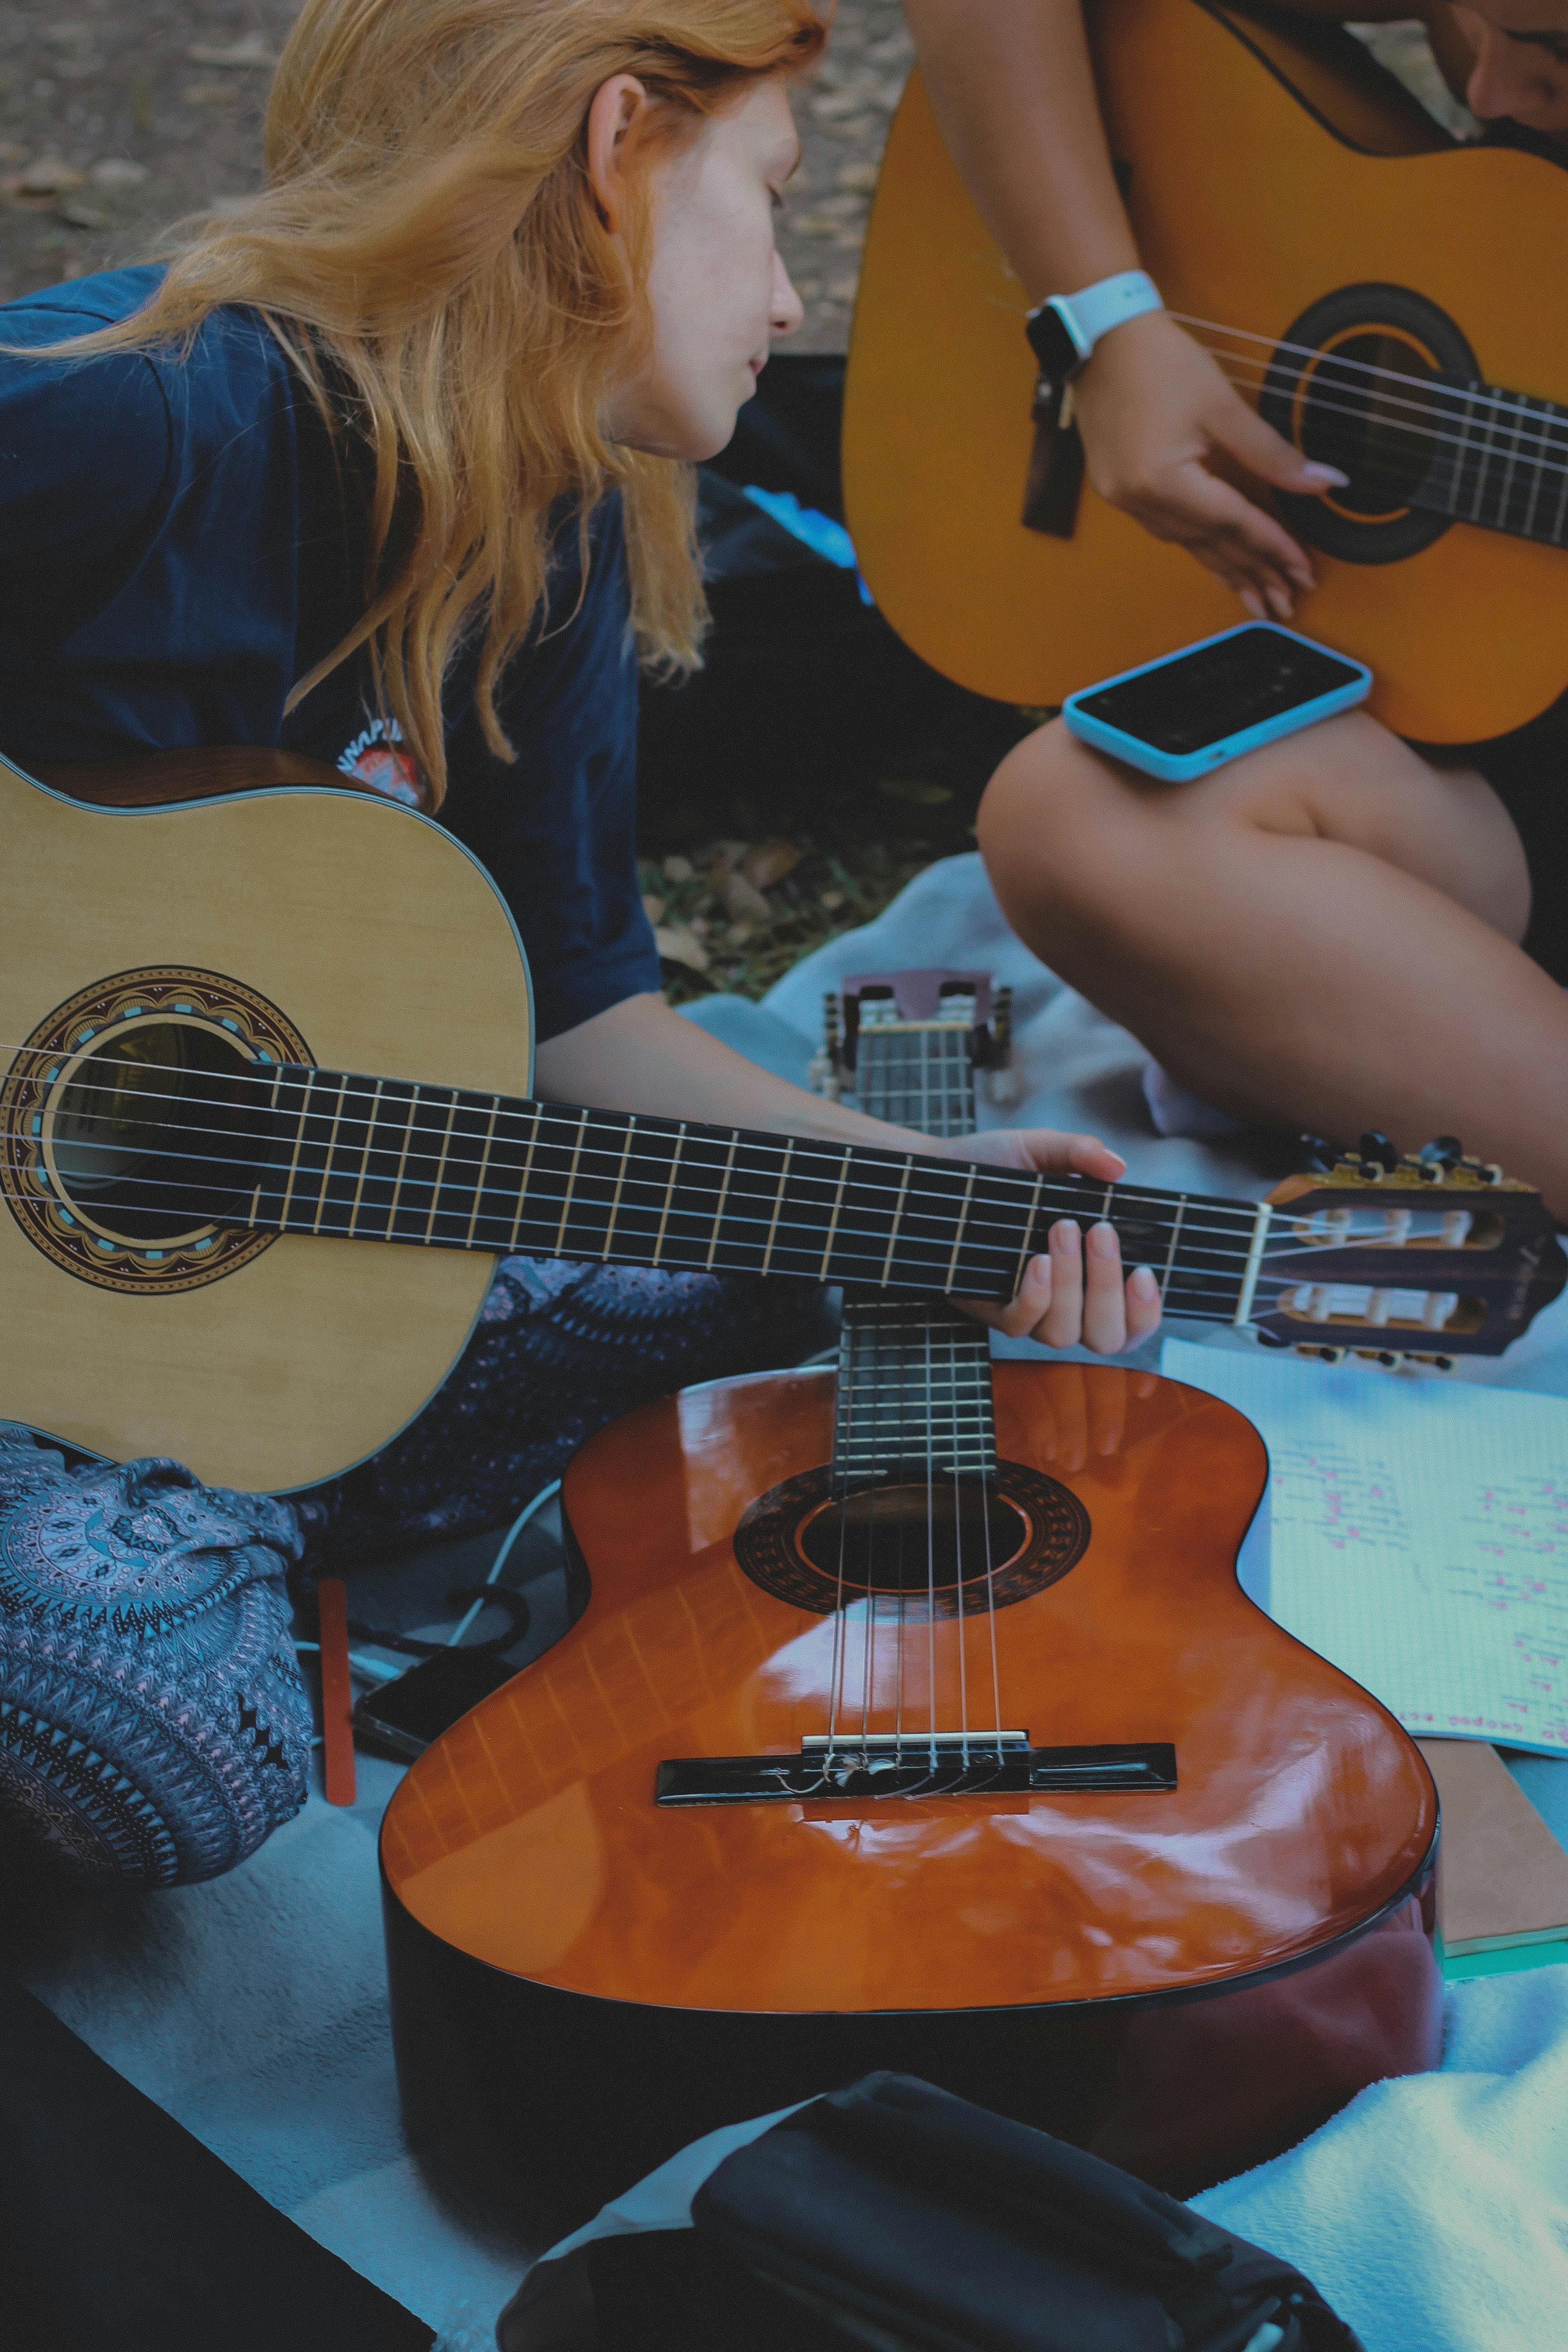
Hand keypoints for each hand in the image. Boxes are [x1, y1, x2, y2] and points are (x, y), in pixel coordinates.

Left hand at [942, 1127, 1161, 1355]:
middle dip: (1109, 1287)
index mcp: (1092, 1275)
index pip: (1134, 1321)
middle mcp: (1065, 1302)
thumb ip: (1080, 1153)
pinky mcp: (991, 1309)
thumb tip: (1118, 1168)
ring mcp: (1028, 1310)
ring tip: (1063, 1229)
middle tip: (1100, 1231)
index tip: (1144, 1271)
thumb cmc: (994, 1167)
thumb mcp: (1039, 1150)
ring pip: (1064, 1333)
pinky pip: (1022, 1324)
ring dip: (1072, 1283)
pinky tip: (1036, 1261)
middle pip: (1107, 1336)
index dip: (1147, 1310)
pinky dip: (1036, 1296)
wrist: (937, 1172)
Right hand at [1072, 311, 1346, 621]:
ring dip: (1226, 569)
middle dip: (1252, 573)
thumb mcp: (1224, 406)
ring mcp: (1124, 499)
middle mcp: (1139, 501)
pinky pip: (1167, 530)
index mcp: (1163, 481)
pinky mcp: (1118, 490)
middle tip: (1286, 602)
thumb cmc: (1160, 361)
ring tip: (1257, 593)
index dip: (1274, 548)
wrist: (1100, 339)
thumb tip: (1324, 482)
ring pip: (1187, 545)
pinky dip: (1198, 546)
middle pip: (1210, 546)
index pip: (1233, 525)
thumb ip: (1273, 453)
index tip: (1304, 571)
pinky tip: (1217, 559)